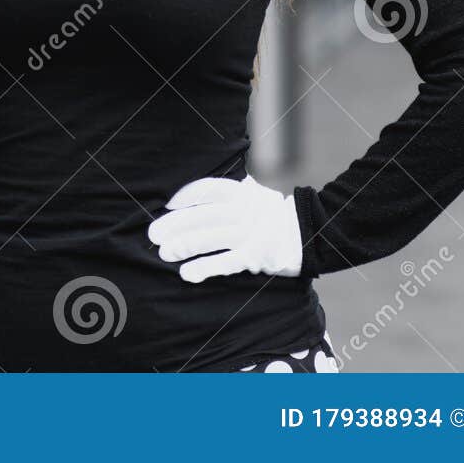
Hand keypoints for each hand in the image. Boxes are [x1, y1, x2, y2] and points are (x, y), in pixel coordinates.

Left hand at [147, 174, 302, 281]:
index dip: (185, 197)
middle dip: (175, 225)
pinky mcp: (255, 256)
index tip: (168, 205)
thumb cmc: (272, 215)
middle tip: (154, 234)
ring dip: (184, 246)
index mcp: (242, 192)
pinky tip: (187, 273)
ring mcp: (250, 233)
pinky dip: (205, 267)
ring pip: (210, 238)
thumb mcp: (254, 195)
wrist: (309, 234)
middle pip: (203, 216)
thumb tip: (191, 196)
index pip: (207, 190)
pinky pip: (225, 262)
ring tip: (165, 252)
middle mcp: (244, 210)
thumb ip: (229, 193)